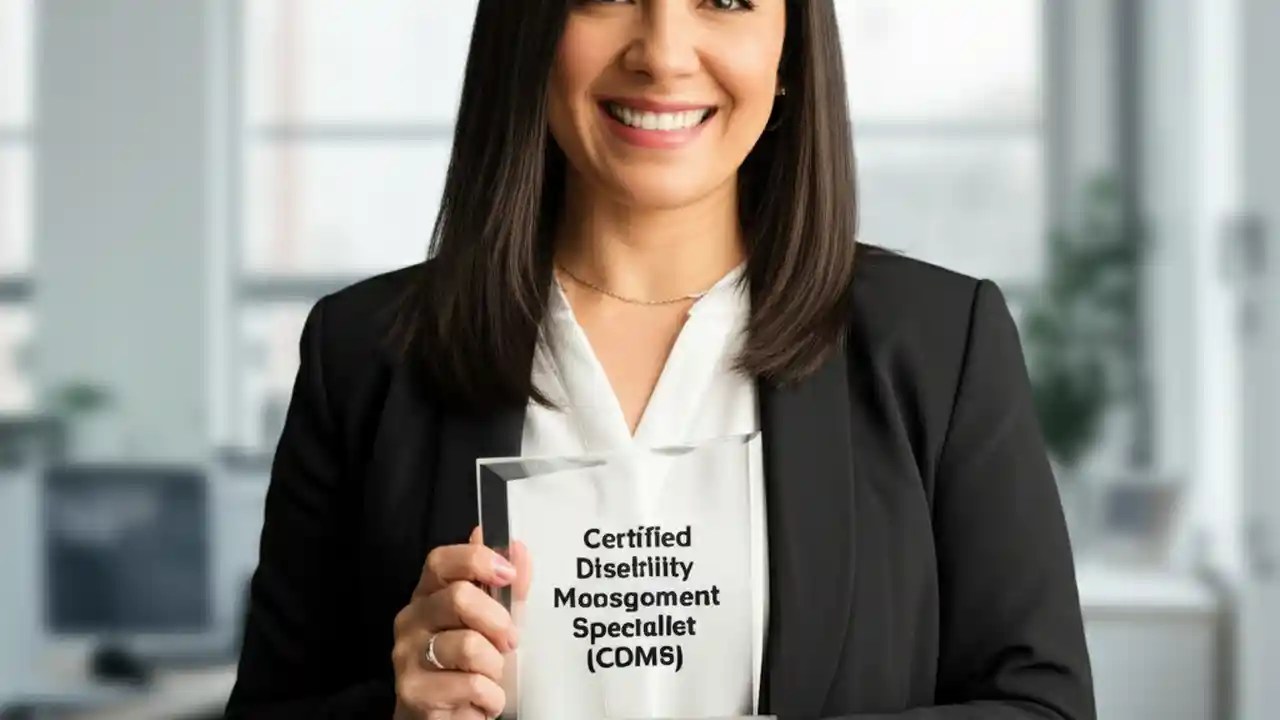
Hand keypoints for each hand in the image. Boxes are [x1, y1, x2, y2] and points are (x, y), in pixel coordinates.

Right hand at [392, 526, 529, 719]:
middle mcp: (412, 619)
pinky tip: (484, 698)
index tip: (508, 574)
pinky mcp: (413, 691)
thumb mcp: (492, 623)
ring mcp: (407, 655)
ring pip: (468, 645)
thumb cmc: (468, 666)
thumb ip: (506, 588)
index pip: (441, 561)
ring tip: (491, 676)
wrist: (444, 718)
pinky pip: (471, 684)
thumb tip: (518, 548)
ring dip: (495, 666)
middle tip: (510, 641)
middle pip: (458, 598)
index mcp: (429, 595)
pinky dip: (491, 696)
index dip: (476, 560)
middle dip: (497, 621)